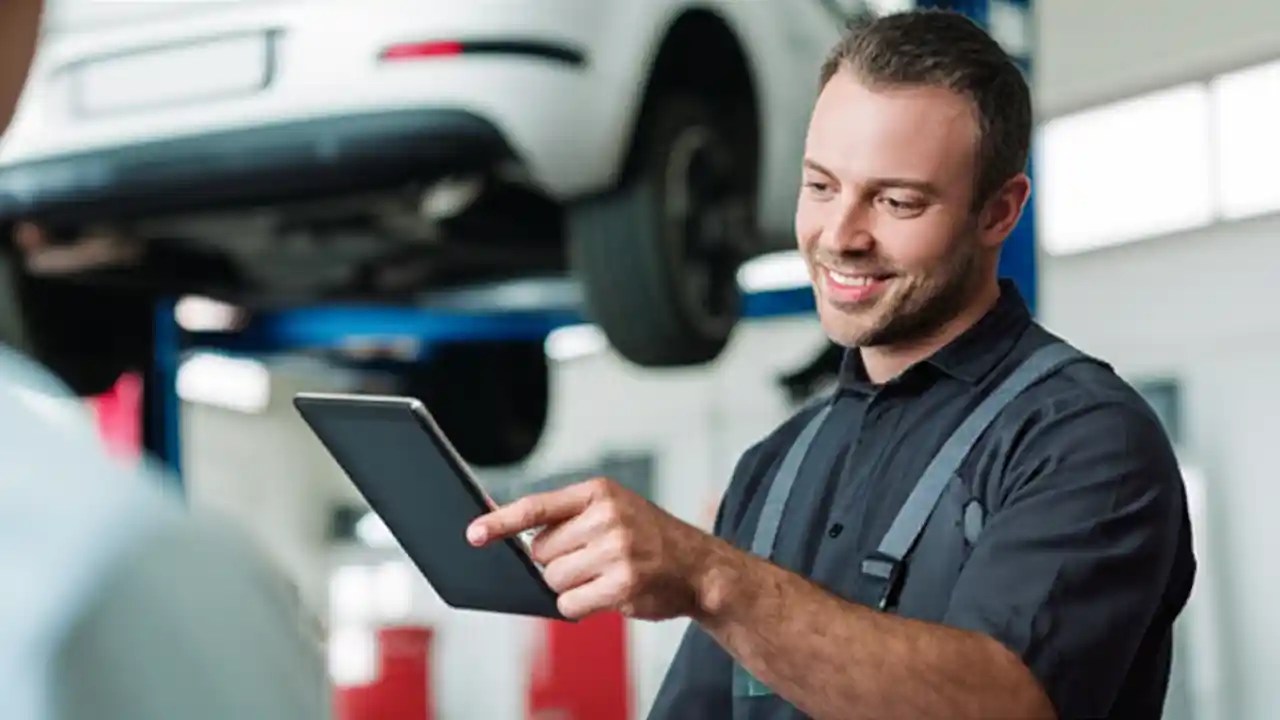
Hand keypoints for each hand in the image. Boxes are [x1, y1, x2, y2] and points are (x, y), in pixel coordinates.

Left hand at [466, 477, 711, 619]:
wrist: (700, 568)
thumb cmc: (647, 539)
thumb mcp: (612, 510)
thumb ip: (566, 519)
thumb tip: (510, 535)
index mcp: (599, 492)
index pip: (537, 507)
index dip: (500, 521)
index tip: (473, 533)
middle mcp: (607, 517)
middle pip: (540, 552)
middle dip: (555, 562)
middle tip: (589, 560)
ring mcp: (617, 550)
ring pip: (553, 579)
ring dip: (568, 585)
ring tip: (602, 575)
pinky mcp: (623, 583)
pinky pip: (570, 603)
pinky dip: (579, 605)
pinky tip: (606, 593)